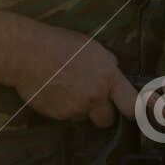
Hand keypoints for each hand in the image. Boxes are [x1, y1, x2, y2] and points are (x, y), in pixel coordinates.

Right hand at [0, 10, 137, 127]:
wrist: (28, 54)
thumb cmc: (61, 44)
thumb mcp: (93, 49)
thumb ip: (108, 66)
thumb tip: (115, 76)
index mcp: (108, 78)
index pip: (132, 105)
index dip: (136, 112)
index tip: (136, 115)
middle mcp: (95, 96)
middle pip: (108, 120)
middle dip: (103, 113)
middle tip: (94, 101)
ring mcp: (76, 108)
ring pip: (84, 118)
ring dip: (80, 110)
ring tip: (67, 90)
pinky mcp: (58, 115)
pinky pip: (66, 117)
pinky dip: (63, 109)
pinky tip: (55, 93)